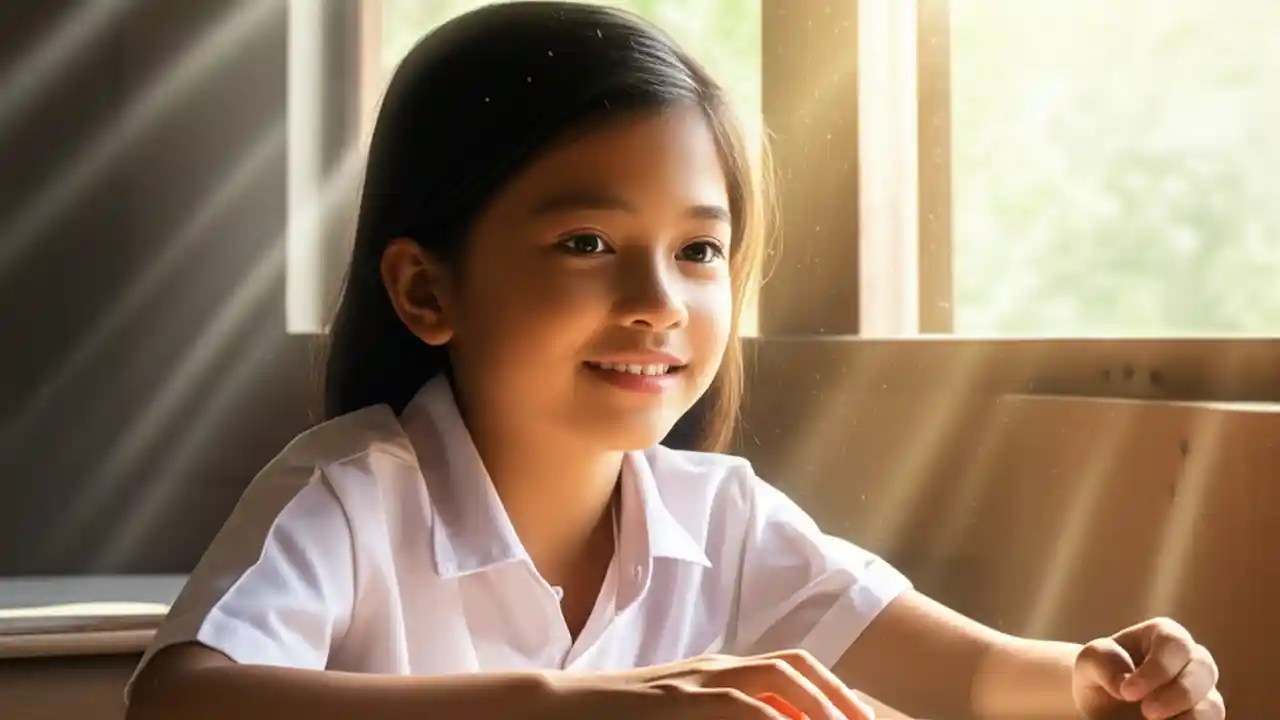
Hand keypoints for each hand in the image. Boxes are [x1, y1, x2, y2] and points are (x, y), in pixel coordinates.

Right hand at [549, 649, 874, 718]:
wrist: (557, 710)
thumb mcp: (680, 714)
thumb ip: (723, 715)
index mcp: (719, 671)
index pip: (793, 668)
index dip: (834, 692)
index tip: (864, 719)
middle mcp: (714, 667)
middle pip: (796, 666)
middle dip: (840, 698)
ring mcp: (693, 680)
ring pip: (775, 679)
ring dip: (817, 706)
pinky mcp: (673, 700)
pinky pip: (735, 704)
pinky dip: (770, 718)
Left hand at [1073, 617, 1223, 718]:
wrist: (1104, 704)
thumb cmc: (1100, 675)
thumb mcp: (1090, 661)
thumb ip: (1102, 661)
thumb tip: (1124, 684)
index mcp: (1164, 635)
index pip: (1175, 643)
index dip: (1158, 668)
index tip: (1128, 692)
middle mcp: (1191, 659)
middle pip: (1204, 669)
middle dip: (1178, 693)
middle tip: (1148, 712)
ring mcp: (1202, 690)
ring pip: (1213, 703)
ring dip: (1189, 717)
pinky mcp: (1203, 717)